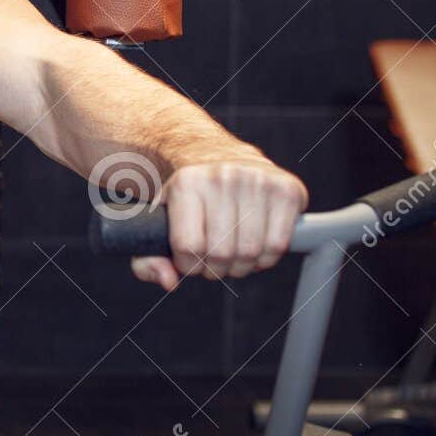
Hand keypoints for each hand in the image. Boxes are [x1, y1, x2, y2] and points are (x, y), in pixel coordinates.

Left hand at [132, 158, 307, 290]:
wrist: (215, 154)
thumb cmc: (185, 196)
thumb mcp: (156, 220)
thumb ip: (148, 258)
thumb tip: (169, 281)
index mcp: (186, 182)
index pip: (189, 247)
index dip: (188, 266)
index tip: (189, 261)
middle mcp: (223, 176)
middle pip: (221, 253)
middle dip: (215, 269)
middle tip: (212, 262)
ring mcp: (258, 180)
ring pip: (251, 253)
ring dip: (241, 267)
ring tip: (231, 256)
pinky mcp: (286, 189)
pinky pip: (278, 245)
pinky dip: (266, 259)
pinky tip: (254, 249)